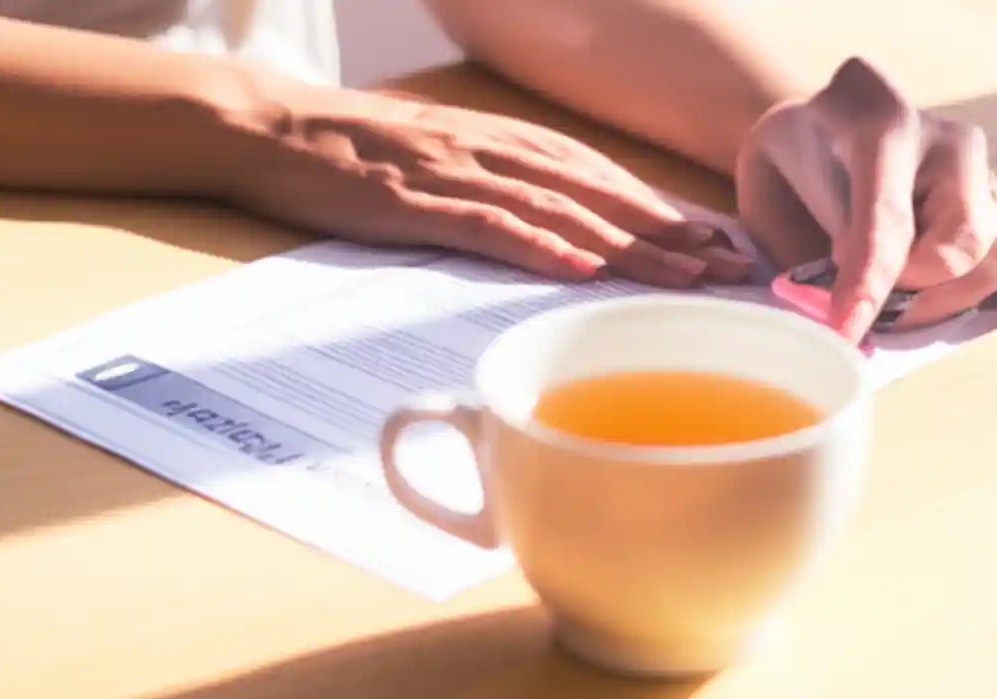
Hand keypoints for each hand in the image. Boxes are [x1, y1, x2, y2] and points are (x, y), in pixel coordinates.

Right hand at [233, 88, 752, 286]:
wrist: (268, 127)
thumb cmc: (350, 150)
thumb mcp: (434, 155)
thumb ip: (488, 181)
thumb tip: (542, 224)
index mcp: (497, 139)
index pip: (595, 175)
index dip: (658, 207)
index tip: (712, 238)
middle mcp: (489, 149)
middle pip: (595, 191)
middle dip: (667, 230)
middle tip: (727, 264)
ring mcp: (453, 173)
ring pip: (557, 208)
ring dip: (625, 242)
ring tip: (682, 273)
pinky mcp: (413, 201)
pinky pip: (485, 224)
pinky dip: (536, 244)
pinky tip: (579, 265)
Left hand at [736, 58, 996, 339]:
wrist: (808, 138)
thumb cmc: (786, 166)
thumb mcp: (768, 187)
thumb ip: (802, 239)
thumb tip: (840, 316)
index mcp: (878, 117)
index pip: (887, 215)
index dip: (868, 280)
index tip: (844, 328)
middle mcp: (943, 140)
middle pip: (959, 242)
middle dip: (913, 292)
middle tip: (865, 303)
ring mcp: (979, 170)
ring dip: (954, 299)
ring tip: (903, 304)